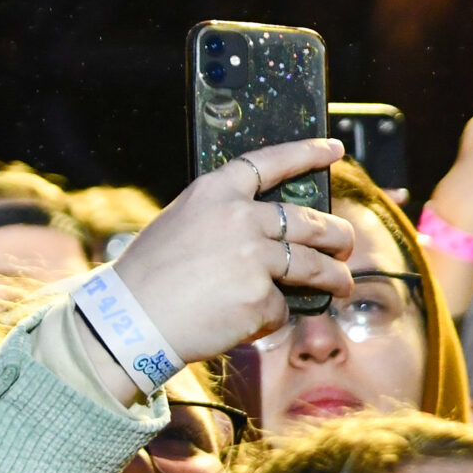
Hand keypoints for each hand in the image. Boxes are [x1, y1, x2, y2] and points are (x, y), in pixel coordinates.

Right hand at [81, 139, 353, 399]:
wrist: (127, 321)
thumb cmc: (149, 278)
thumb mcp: (182, 225)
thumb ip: (225, 220)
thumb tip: (273, 234)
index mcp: (216, 192)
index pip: (272, 161)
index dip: (307, 153)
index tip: (334, 149)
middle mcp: (240, 218)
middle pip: (311, 221)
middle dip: (338, 236)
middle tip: (345, 246)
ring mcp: (253, 257)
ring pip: (314, 265)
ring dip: (336, 277)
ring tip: (342, 285)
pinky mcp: (260, 296)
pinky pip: (282, 307)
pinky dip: (271, 317)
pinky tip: (248, 322)